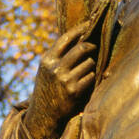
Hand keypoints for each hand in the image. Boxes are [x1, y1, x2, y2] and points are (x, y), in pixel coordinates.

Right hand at [24, 19, 97, 138]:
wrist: (43, 114)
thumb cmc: (48, 88)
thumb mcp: (46, 69)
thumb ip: (58, 55)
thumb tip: (78, 36)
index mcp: (47, 59)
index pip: (66, 38)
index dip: (80, 29)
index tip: (90, 24)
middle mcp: (55, 68)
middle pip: (81, 48)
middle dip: (91, 46)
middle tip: (95, 46)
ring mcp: (65, 80)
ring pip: (89, 63)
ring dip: (91, 65)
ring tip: (85, 70)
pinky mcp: (74, 91)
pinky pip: (91, 77)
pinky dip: (91, 77)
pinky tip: (85, 82)